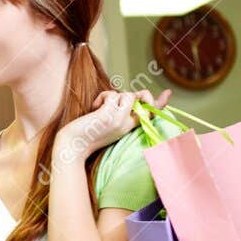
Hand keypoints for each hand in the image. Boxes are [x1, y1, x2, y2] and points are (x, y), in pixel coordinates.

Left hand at [54, 88, 170, 165]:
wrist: (72, 147)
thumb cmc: (85, 135)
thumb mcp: (106, 123)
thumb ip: (117, 112)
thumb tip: (121, 97)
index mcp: (128, 128)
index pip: (150, 114)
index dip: (159, 103)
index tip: (168, 93)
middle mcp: (127, 124)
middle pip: (141, 99)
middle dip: (131, 93)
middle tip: (114, 101)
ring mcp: (119, 120)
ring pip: (127, 94)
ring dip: (112, 96)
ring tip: (99, 108)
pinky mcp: (109, 115)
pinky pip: (113, 95)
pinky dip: (102, 97)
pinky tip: (94, 108)